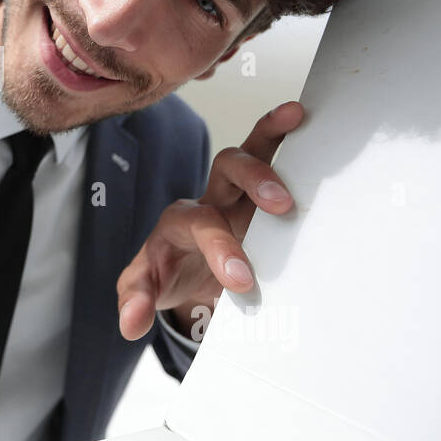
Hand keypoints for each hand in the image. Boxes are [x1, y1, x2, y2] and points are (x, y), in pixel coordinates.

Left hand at [116, 101, 304, 341]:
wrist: (184, 267)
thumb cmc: (167, 272)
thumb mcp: (146, 289)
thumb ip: (136, 302)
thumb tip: (132, 322)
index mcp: (179, 221)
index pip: (201, 225)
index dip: (221, 249)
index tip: (242, 281)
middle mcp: (209, 197)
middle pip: (225, 169)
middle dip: (253, 181)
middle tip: (282, 206)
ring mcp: (238, 192)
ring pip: (251, 149)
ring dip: (271, 133)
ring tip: (298, 118)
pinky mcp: (262, 193)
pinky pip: (273, 153)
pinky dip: (286, 133)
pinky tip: (309, 118)